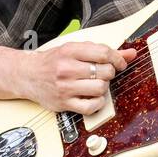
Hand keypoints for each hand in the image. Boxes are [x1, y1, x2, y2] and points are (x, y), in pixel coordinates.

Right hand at [22, 41, 138, 115]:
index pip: (103, 53)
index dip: (117, 59)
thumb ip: (102, 51)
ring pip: (100, 88)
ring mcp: (65, 87)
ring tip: (96, 84)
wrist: (27, 74)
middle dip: (109, 72)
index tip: (120, 63)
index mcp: (70, 51)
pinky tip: (94, 97)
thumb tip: (130, 54)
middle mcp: (67, 68)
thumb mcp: (74, 49)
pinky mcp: (64, 103)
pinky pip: (91, 107)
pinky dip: (98, 103)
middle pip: (104, 72)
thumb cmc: (52, 61)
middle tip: (103, 73)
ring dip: (103, 87)